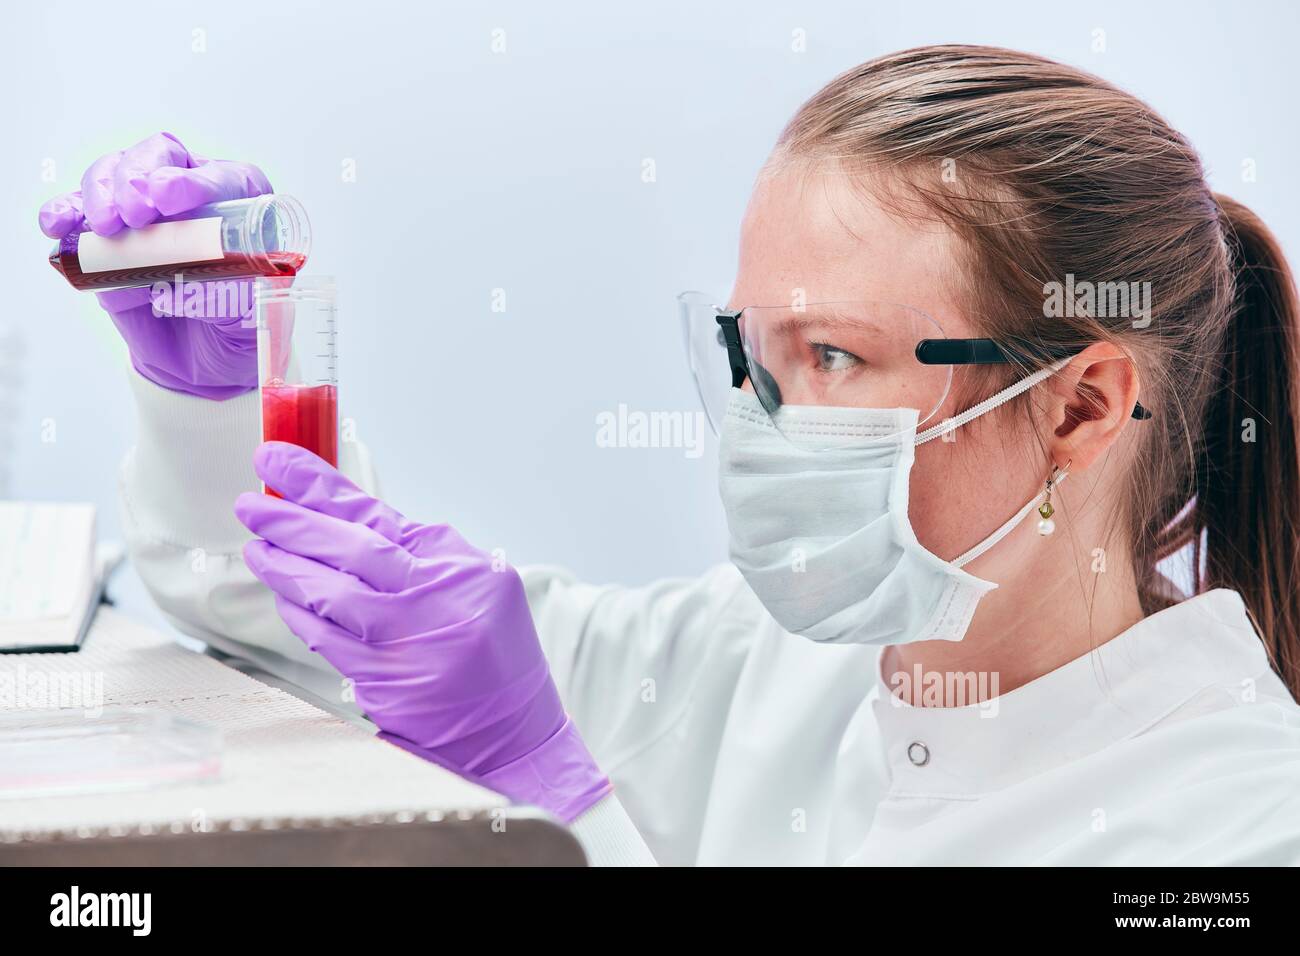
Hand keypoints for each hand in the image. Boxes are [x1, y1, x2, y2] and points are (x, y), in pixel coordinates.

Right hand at [39, 131, 272, 399]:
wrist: (204, 361)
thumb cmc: (236, 328)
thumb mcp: (251, 315)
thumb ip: (231, 294)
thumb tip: (194, 284)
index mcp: (242, 207)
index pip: (222, 177)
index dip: (195, 181)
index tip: (168, 196)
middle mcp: (191, 197)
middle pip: (159, 159)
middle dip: (139, 178)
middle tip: (133, 214)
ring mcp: (145, 214)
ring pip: (114, 174)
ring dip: (101, 193)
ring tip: (103, 226)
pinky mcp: (108, 238)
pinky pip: (78, 212)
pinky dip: (64, 213)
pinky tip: (56, 225)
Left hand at [233, 442, 611, 822]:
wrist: (514, 733)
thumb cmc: (497, 651)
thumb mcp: (481, 582)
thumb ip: (422, 551)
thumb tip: (350, 519)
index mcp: (455, 569)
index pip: (375, 515)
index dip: (318, 486)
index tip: (278, 461)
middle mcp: (431, 603)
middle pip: (346, 551)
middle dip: (289, 522)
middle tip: (251, 504)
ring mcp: (404, 646)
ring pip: (325, 597)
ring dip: (283, 568)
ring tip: (258, 546)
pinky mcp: (381, 684)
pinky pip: (324, 640)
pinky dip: (298, 614)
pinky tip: (283, 597)